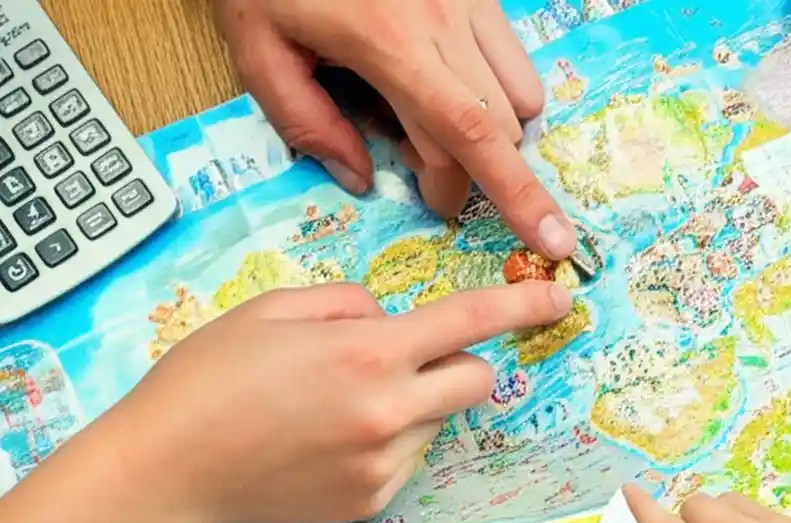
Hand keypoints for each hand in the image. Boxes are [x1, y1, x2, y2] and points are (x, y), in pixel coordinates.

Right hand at [111, 281, 569, 522]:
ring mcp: (385, 463)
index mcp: (367, 351)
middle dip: (460, 362)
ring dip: (414, 404)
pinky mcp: (373, 500)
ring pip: (438, 420)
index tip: (560, 298)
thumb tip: (391, 318)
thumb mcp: (274, 307)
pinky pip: (408, 457)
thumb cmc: (209, 377)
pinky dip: (387, 441)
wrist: (166, 470)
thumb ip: (349, 302)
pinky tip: (329, 441)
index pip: (470, 321)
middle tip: (407, 358)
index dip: (523, 305)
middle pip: (477, 379)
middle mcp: (389, 411)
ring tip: (337, 407)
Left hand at [213, 0, 575, 258]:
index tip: (468, 224)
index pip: (464, 141)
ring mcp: (471, 4)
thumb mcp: (258, 48)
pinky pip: (519, 61)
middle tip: (440, 192)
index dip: (476, 197)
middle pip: (501, 131)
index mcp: (391, 46)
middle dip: (487, 181)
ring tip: (448, 137)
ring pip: (524, 99)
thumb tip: (361, 178)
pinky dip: (506, 98)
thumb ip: (305, 120)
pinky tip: (461, 96)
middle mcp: (446, 24)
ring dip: (500, 139)